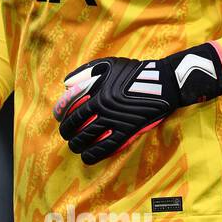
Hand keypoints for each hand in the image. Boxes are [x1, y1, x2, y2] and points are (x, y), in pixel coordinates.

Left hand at [53, 43, 221, 163]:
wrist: (161, 82)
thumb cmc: (133, 72)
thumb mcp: (108, 64)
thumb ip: (85, 72)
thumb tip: (66, 84)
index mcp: (95, 90)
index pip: (69, 107)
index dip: (61, 115)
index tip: (60, 119)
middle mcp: (102, 107)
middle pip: (76, 126)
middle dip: (68, 133)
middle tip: (68, 136)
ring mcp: (114, 120)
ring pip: (88, 138)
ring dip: (77, 145)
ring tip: (75, 148)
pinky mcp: (127, 131)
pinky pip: (106, 147)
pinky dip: (94, 154)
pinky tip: (87, 158)